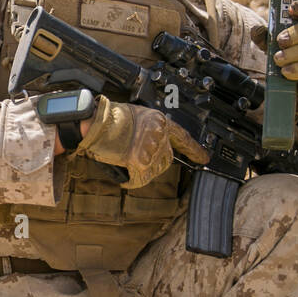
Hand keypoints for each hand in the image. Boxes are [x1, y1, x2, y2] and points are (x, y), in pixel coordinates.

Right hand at [74, 97, 209, 188]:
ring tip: (125, 161)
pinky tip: (121, 172)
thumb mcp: (137, 117)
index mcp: (160, 122)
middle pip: (166, 159)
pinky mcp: (139, 162)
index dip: (194, 149)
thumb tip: (155, 145)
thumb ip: (151, 129)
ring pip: (154, 171)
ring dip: (141, 171)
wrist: (93, 123)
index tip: (204, 158)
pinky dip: (130, 179)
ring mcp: (150, 149)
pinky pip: (139, 179)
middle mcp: (159, 135)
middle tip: (135, 159)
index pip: (182, 138)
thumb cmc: (108, 119)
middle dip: (153, 163)